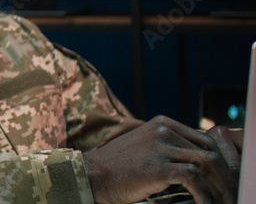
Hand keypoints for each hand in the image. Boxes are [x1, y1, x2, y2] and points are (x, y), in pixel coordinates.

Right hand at [82, 115, 238, 203]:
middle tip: (228, 193)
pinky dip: (204, 194)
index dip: (220, 161)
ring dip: (218, 186)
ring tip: (221, 201)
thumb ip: (168, 147)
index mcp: (162, 123)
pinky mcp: (157, 166)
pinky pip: (193, 178)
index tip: (223, 179)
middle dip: (223, 175)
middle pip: (209, 151)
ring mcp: (160, 147)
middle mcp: (163, 130)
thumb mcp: (145, 147)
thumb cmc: (117, 167)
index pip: (204, 139)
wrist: (91, 176)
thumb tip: (196, 162)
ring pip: (206, 163)